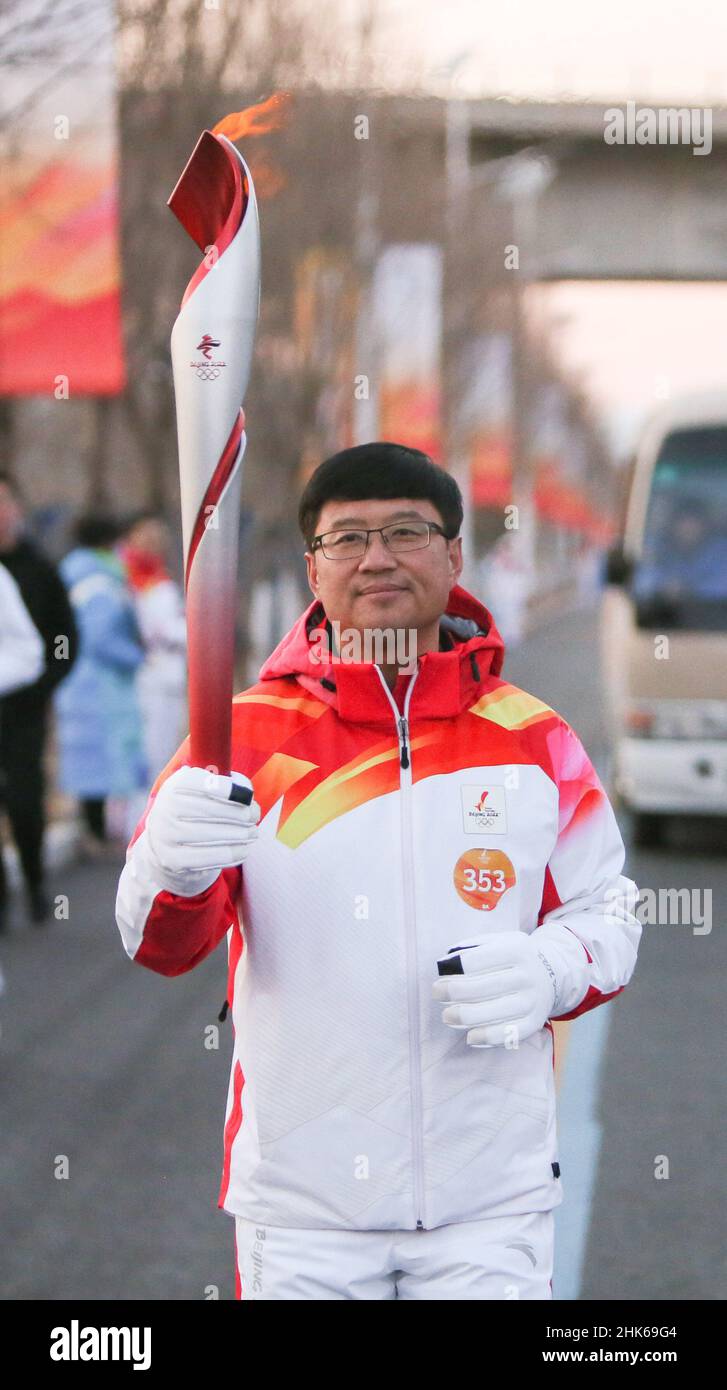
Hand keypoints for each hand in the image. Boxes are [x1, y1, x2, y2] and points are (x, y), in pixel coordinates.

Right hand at [145, 764, 260, 896]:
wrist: (163, 844)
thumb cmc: (191, 811)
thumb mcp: (199, 790)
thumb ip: (220, 784)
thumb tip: (245, 793)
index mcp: (173, 786)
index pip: (203, 784)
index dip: (229, 789)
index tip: (248, 796)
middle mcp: (165, 809)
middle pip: (212, 810)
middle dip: (241, 813)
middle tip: (255, 816)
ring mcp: (167, 836)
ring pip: (214, 835)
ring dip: (241, 834)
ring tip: (252, 832)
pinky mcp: (173, 860)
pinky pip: (211, 858)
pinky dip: (233, 853)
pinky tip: (244, 849)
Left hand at [431, 931, 558, 1047]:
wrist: (552, 973)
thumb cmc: (512, 957)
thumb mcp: (499, 941)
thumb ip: (472, 947)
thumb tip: (445, 964)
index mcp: (515, 950)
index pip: (476, 961)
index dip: (453, 969)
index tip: (440, 974)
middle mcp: (526, 975)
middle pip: (481, 987)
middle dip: (452, 992)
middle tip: (437, 994)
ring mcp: (531, 1000)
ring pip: (492, 1013)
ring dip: (463, 1017)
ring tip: (447, 1016)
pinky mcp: (534, 1022)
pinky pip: (508, 1034)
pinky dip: (486, 1038)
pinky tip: (470, 1036)